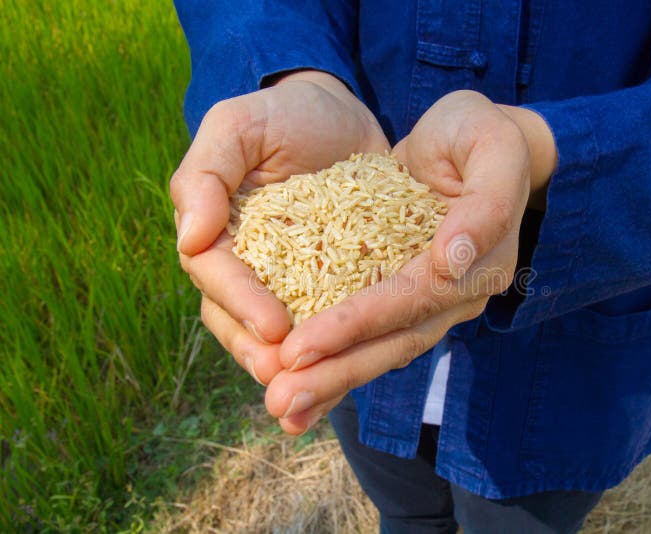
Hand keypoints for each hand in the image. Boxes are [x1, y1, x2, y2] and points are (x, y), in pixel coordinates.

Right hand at [171, 71, 389, 385]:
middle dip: (261, 355)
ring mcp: (290, 280)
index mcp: (219, 233)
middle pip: (240, 321)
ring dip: (295, 372)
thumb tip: (187, 237)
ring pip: (281, 336)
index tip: (273, 329)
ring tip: (312, 404)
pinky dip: (335, 355)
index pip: (217, 276)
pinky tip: (350, 384)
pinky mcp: (333, 284)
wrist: (343, 115)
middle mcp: (249, 266)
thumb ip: (206, 174)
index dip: (241, 304)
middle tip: (288, 382)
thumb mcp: (239, 126)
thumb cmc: (286, 115)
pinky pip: (328, 325)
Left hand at [263, 90, 556, 433]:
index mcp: (479, 261)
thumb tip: (451, 261)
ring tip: (280, 409)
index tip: (299, 347)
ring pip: (382, 348)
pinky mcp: (407, 296)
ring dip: (331, 380)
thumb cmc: (481, 135)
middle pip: (393, 341)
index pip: (411, 299)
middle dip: (335, 372)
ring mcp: (433, 301)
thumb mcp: (492, 147)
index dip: (356, 324)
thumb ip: (486, 202)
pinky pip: (373, 336)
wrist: (475, 146)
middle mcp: (456, 293)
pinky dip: (339, 363)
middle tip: (279, 402)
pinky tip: (301, 389)